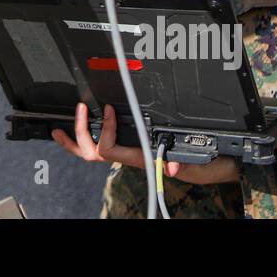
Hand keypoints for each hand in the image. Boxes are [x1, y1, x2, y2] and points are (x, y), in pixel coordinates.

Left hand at [51, 103, 238, 185]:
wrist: (214, 166)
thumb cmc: (206, 161)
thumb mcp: (200, 161)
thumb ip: (186, 162)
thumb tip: (171, 166)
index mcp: (142, 157)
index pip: (112, 149)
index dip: (106, 130)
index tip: (110, 110)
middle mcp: (131, 156)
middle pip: (94, 152)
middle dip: (82, 132)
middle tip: (81, 110)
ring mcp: (129, 154)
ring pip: (92, 153)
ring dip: (76, 138)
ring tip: (61, 127)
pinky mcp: (131, 150)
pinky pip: (102, 149)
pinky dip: (84, 141)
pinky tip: (72, 133)